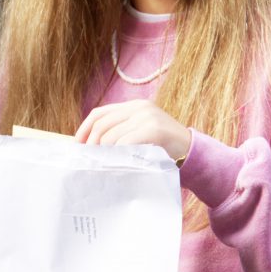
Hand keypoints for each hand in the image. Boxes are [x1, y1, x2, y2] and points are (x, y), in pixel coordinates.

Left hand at [74, 99, 193, 162]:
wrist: (193, 152)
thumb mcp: (139, 134)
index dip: (84, 129)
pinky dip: (117, 153)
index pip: (99, 113)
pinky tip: (116, 163)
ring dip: (104, 153)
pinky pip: (125, 142)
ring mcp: (147, 116)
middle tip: (88, 161)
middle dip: (92, 144)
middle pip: (102, 124)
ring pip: (111, 135)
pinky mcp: (154, 128)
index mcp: (133, 106)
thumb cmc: (162, 148)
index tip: (77, 146)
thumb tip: (90, 146)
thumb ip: (121, 133)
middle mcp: (139, 107)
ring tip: (101, 165)